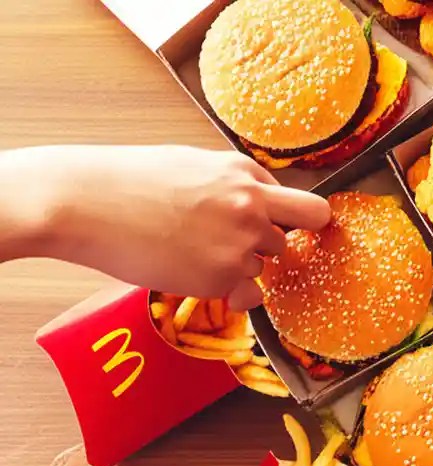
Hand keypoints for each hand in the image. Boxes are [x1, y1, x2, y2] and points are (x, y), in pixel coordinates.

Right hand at [2, 145, 329, 309]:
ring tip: (188, 250)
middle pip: (291, 240)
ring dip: (237, 266)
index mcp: (246, 174)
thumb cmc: (129, 181)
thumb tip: (268, 206)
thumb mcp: (194, 164)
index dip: (297, 222)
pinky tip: (192, 273)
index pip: (309, 208)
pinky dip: (228, 292)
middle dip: (269, 245)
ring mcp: (239, 245)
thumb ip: (237, 185)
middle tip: (228, 243)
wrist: (83, 202)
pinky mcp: (220, 279)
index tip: (286, 230)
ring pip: (262, 267)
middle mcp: (252, 208)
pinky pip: (246, 294)